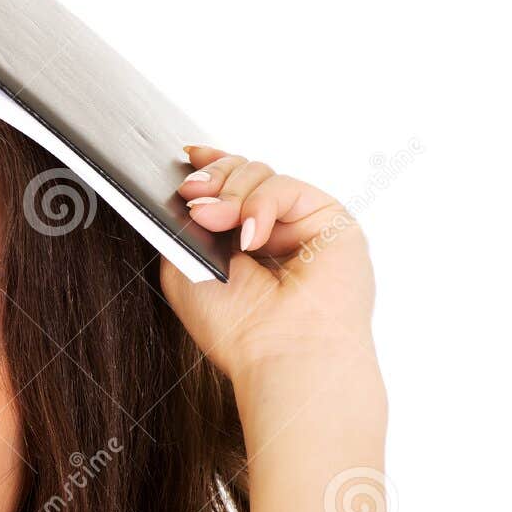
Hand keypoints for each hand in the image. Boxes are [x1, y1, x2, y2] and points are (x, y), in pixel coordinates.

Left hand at [159, 145, 376, 387]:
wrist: (284, 355)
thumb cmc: (237, 329)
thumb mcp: (183, 270)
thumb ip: (181, 227)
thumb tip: (188, 189)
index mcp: (241, 245)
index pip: (226, 189)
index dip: (209, 167)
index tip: (185, 156)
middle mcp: (274, 233)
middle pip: (242, 173)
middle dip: (212, 178)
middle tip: (192, 197)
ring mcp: (302, 225)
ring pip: (261, 174)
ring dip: (229, 194)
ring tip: (215, 222)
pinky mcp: (330, 219)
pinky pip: (285, 187)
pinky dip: (260, 206)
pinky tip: (251, 237)